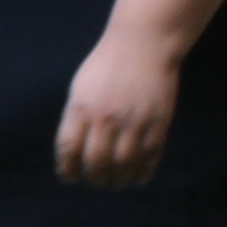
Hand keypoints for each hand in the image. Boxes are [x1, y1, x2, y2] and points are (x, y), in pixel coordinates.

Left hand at [55, 26, 183, 189]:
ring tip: (116, 182)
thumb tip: (71, 153)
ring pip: (123, 165)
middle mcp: (106, 118)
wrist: (144, 43)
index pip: (68, 149)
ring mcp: (133, 121)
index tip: (70, 177)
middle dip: (94, 179)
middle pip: (96, 163)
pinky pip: (149, 158)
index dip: (68, 169)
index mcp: (82, 108)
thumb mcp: (81, 88)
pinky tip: (136, 177)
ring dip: (118, 181)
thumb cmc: (107, 65)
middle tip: (96, 182)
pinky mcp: (158, 123)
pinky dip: (142, 174)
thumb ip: (75, 118)